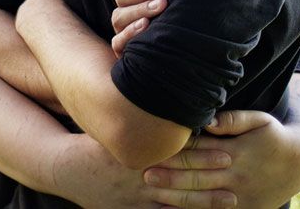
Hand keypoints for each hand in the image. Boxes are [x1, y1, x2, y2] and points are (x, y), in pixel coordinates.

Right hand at [54, 132, 233, 208]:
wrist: (65, 168)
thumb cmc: (90, 143)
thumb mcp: (110, 126)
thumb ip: (134, 118)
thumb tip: (158, 101)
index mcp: (137, 149)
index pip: (175, 147)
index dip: (201, 146)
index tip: (224, 143)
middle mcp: (142, 173)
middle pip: (183, 172)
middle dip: (210, 170)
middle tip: (234, 164)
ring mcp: (139, 196)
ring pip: (180, 199)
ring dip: (207, 199)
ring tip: (231, 198)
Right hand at [110, 0, 170, 57]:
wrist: (169, 67)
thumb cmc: (173, 28)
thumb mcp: (172, 9)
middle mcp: (123, 12)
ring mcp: (120, 30)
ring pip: (120, 15)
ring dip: (141, 8)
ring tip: (162, 5)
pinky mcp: (121, 50)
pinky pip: (118, 40)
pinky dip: (130, 32)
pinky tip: (146, 25)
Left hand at [143, 111, 299, 208]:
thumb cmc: (273, 135)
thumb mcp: (259, 120)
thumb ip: (233, 119)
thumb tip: (207, 119)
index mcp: (237, 153)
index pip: (200, 151)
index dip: (176, 151)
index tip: (154, 148)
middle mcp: (237, 177)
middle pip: (198, 177)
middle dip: (171, 176)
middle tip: (145, 174)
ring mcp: (241, 197)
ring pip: (204, 199)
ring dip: (178, 197)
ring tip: (154, 193)